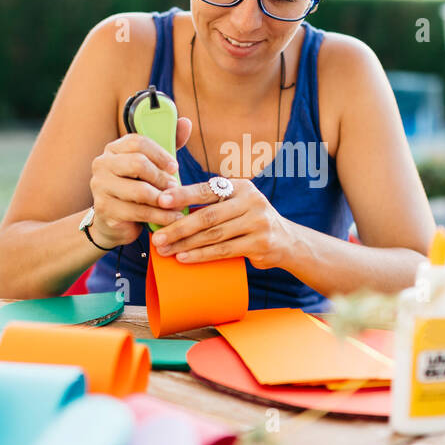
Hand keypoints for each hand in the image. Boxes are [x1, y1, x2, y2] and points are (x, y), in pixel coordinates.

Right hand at [88, 118, 191, 247]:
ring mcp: (100, 187)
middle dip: (161, 177)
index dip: (160, 153)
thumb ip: (168, 145)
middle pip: (137, 163)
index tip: (174, 166)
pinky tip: (173, 218)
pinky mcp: (105, 209)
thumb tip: (186, 122)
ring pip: (140, 190)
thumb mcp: (152, 166)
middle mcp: (102, 164)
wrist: (114, 222)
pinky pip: (139, 211)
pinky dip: (161, 216)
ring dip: (164, 199)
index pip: (137, 141)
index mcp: (114, 149)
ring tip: (178, 205)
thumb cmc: (137, 189)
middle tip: (175, 187)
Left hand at [151, 177, 294, 267]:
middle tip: (157, 236)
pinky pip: (224, 251)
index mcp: (241, 186)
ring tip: (165, 250)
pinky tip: (185, 258)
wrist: (286, 241)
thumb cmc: (250, 220)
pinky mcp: (260, 244)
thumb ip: (212, 203)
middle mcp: (251, 201)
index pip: (207, 189)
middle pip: (208, 215)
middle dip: (179, 226)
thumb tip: (169, 206)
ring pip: (214, 235)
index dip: (183, 195)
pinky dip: (202, 255)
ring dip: (186, 244)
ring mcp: (257, 222)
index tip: (161, 200)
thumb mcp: (237, 203)